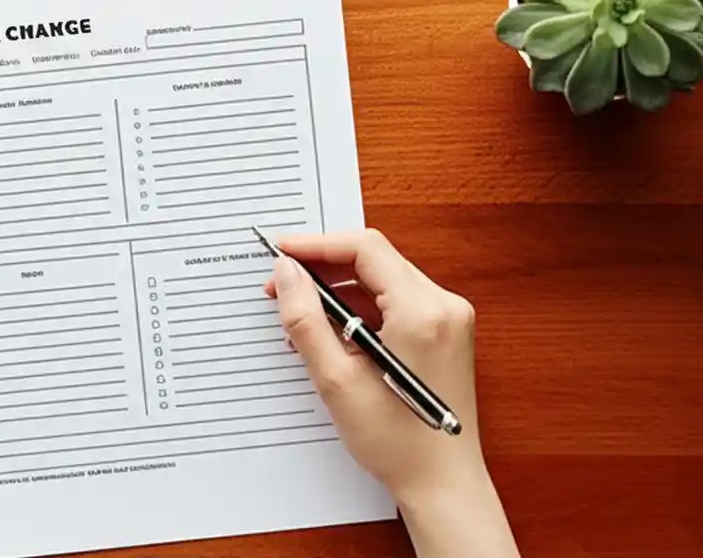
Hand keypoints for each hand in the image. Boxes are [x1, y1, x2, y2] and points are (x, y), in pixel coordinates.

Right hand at [265, 230, 517, 557]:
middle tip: (281, 288)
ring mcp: (448, 319)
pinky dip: (359, 310)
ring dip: (339, 292)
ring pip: (382, 281)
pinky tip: (330, 334)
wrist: (442, 484)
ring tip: (300, 319)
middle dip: (323, 269)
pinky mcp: (444, 333)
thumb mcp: (336, 379)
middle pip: (374, 261)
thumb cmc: (398, 443)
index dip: (317, 245)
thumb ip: (306, 320)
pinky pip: (395, 302)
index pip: (365, 250)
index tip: (281, 252)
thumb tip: (287, 274)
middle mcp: (444, 306)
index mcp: (423, 312)